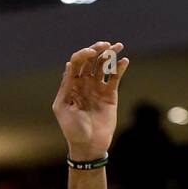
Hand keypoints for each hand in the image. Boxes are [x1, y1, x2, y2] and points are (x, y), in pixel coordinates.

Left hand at [53, 41, 128, 160]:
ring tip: (118, 47)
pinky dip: (120, 68)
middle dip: (97, 50)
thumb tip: (69, 63)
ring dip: (110, 55)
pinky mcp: (110, 94)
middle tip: (106, 44)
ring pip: (104, 66)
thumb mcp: (63, 107)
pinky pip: (115, 77)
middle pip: (91, 61)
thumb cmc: (72, 129)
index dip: (83, 54)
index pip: (77, 63)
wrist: (89, 144)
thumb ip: (66, 86)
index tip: (91, 52)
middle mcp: (84, 83)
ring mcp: (97, 88)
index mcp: (71, 85)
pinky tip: (124, 61)